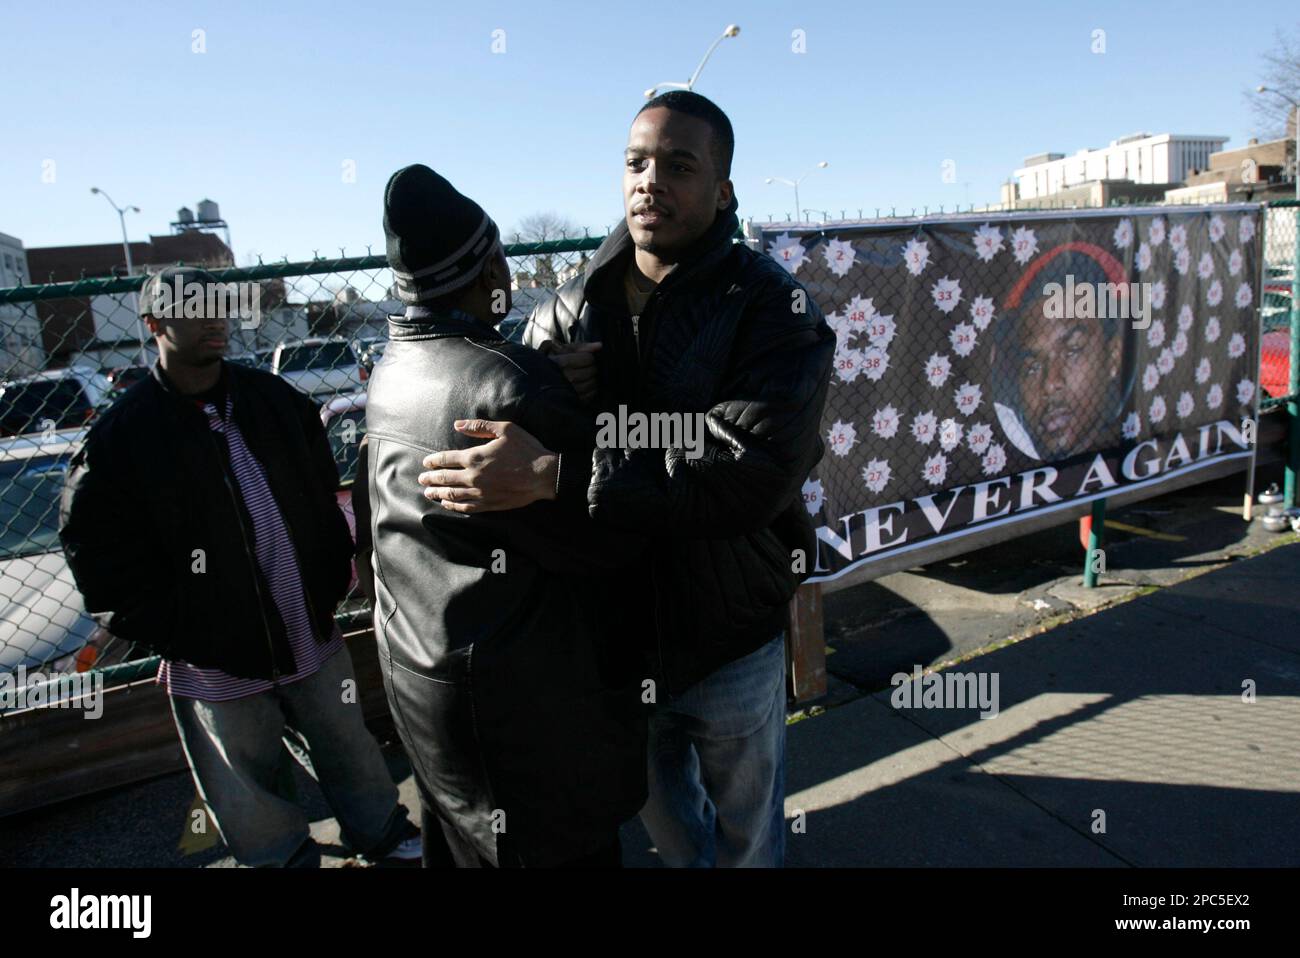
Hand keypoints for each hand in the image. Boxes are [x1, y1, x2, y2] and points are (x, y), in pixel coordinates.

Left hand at [418, 419, 557, 512]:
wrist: (544, 475)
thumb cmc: (526, 450)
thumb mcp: (505, 429)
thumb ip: (480, 427)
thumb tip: (458, 424)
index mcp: (475, 457)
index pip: (446, 459)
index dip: (433, 461)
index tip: (426, 463)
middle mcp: (473, 477)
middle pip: (445, 478)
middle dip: (430, 479)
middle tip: (421, 480)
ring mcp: (480, 493)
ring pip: (452, 495)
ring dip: (438, 494)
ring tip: (428, 493)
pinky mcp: (489, 504)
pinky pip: (466, 507)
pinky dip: (453, 506)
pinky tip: (447, 505)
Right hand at [543, 340, 601, 402]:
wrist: (534, 383)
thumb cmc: (549, 363)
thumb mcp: (560, 350)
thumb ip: (580, 347)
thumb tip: (599, 345)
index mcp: (561, 363)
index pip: (588, 358)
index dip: (588, 357)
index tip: (583, 358)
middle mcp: (566, 378)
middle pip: (591, 371)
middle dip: (591, 367)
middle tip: (584, 367)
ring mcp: (569, 392)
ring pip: (592, 384)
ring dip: (592, 379)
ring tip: (584, 376)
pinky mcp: (571, 402)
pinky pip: (590, 396)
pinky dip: (591, 390)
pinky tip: (583, 386)